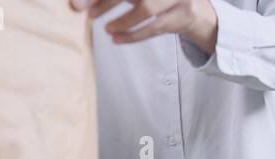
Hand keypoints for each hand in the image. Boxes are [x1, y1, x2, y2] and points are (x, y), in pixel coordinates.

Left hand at [72, 0, 218, 53]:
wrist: (196, 11)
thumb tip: (78, 3)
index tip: (79, 2)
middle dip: (107, 0)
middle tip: (86, 11)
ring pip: (147, 8)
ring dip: (123, 20)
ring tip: (107, 29)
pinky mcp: (182, 16)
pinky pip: (155, 27)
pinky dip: (134, 35)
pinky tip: (117, 39)